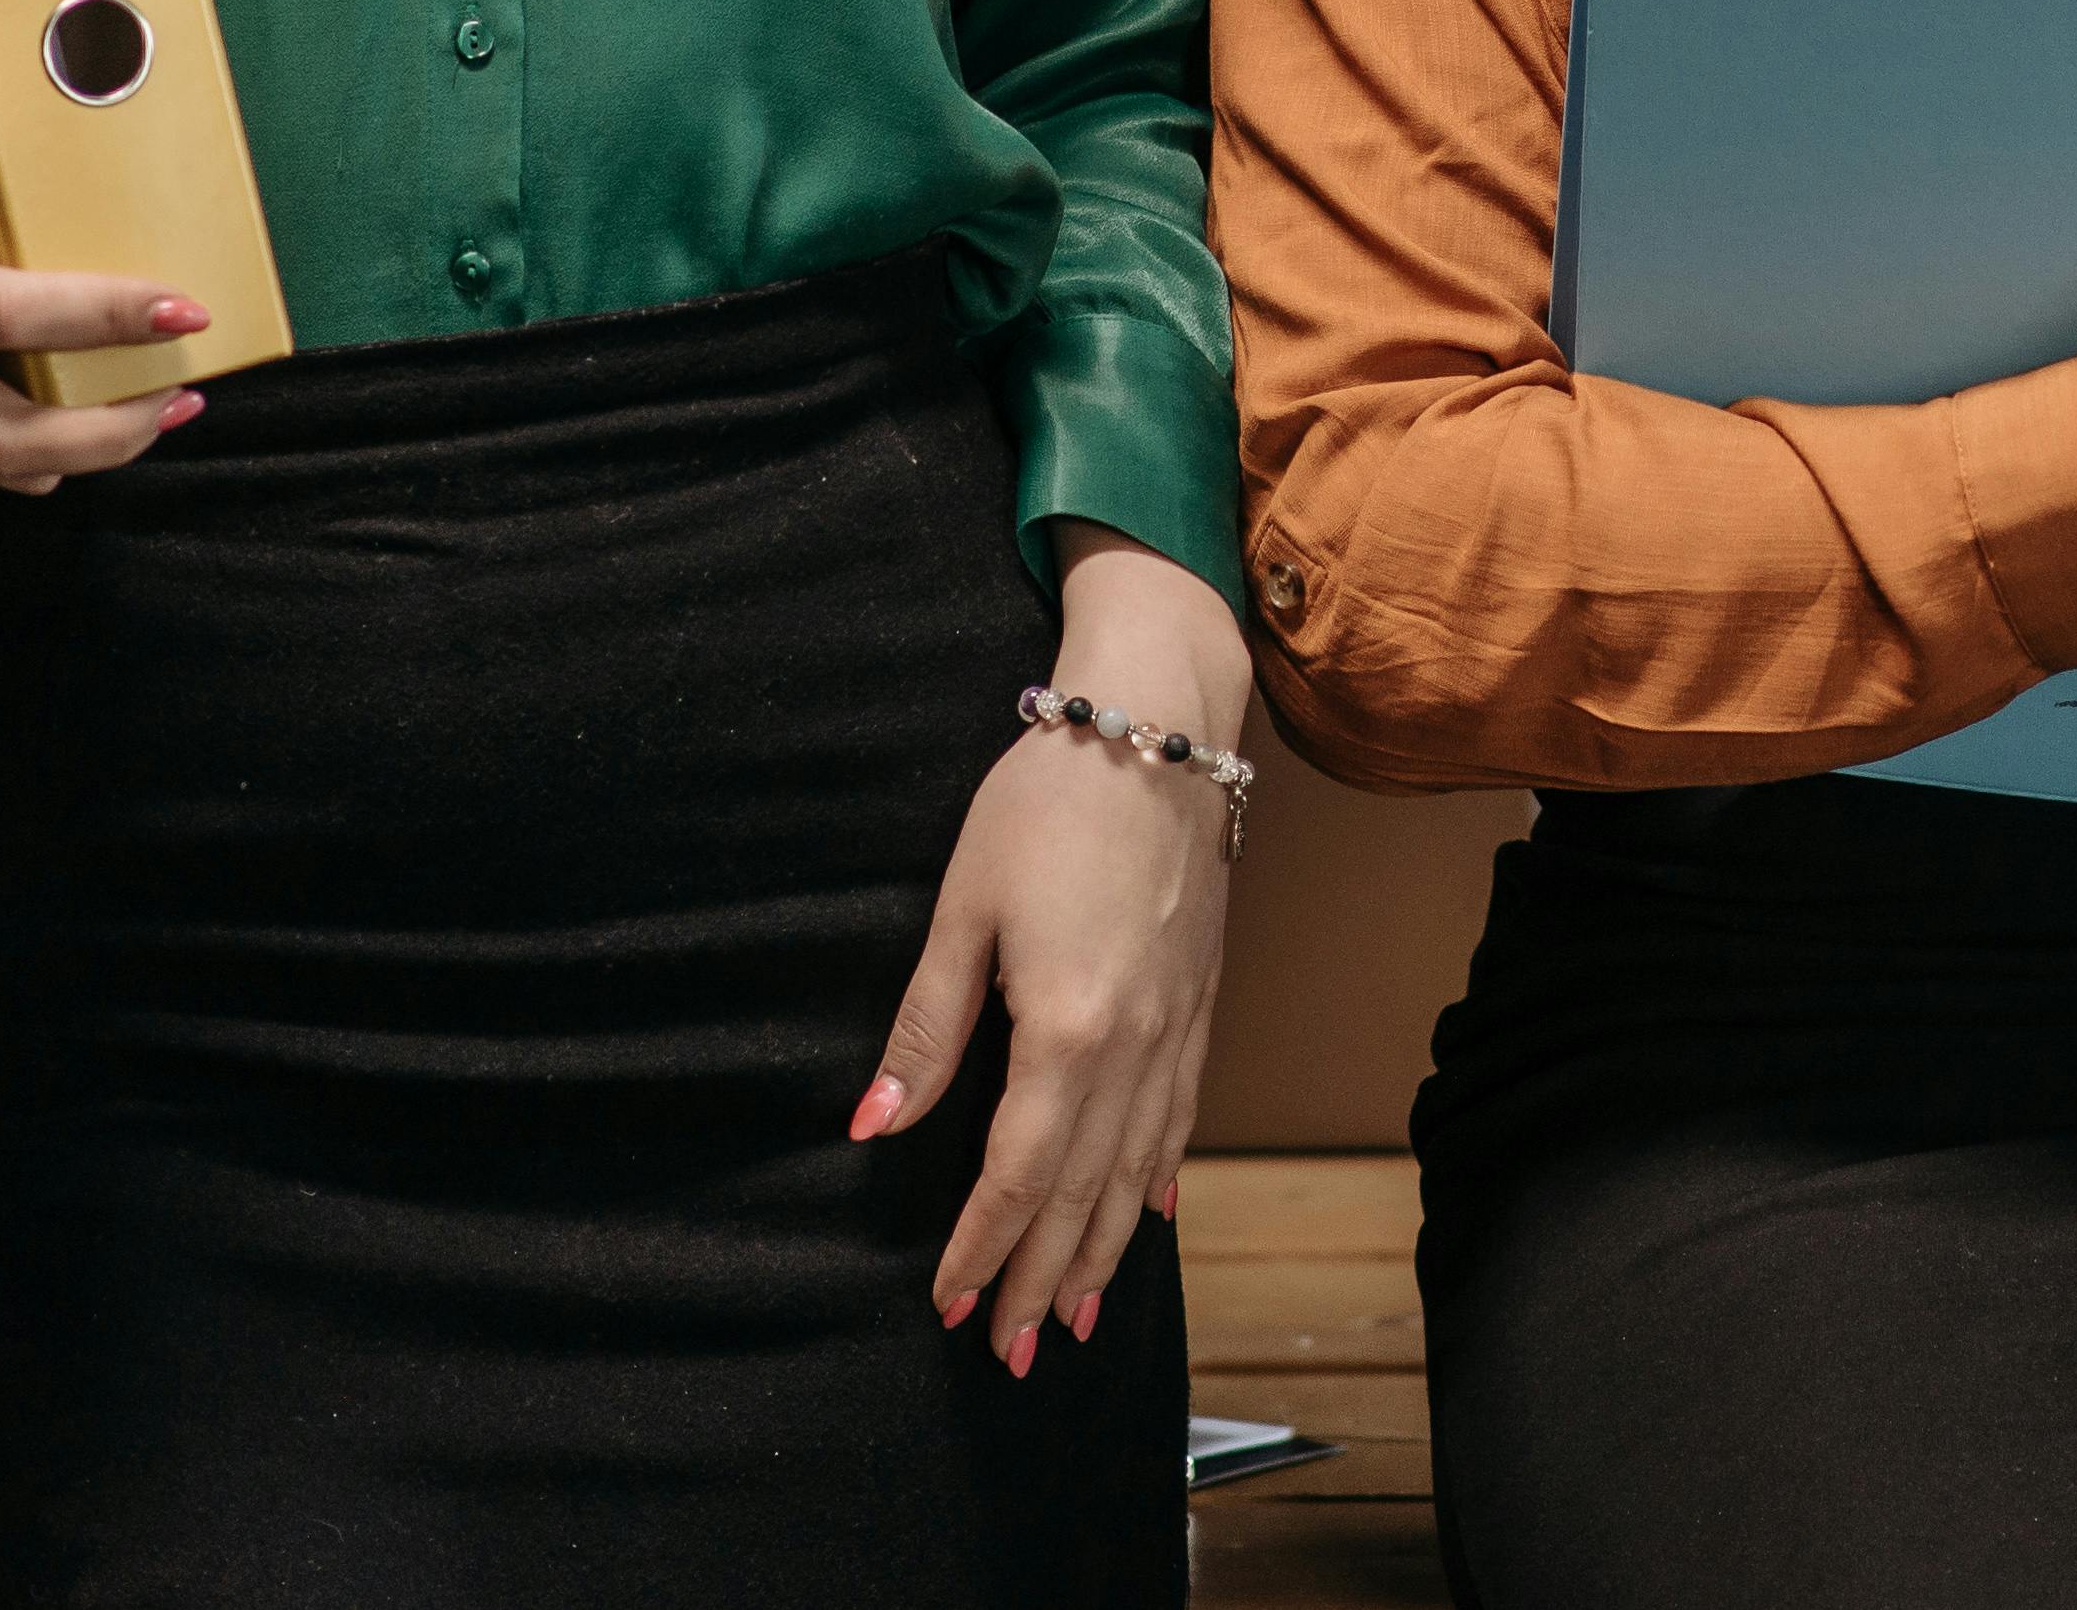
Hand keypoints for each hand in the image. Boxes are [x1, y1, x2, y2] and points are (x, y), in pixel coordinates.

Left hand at [864, 523, 1241, 1375]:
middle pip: (1083, 1192)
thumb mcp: (964, 906)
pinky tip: (1148, 1215)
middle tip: (1008, 1353)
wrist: (1160, 724)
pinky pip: (1181, 1117)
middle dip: (1042, 1277)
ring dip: (1104, 1251)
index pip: (1018, 1172)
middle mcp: (1135, 1045)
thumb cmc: (1048, 798)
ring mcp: (1179, 1026)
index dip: (981, 1246)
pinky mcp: (1199, 1000)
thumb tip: (877, 1127)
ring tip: (1074, 1318)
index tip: (945, 1302)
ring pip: (1140, 1170)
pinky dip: (1159, 1180)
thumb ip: (926, 1026)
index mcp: (1068, 1028)